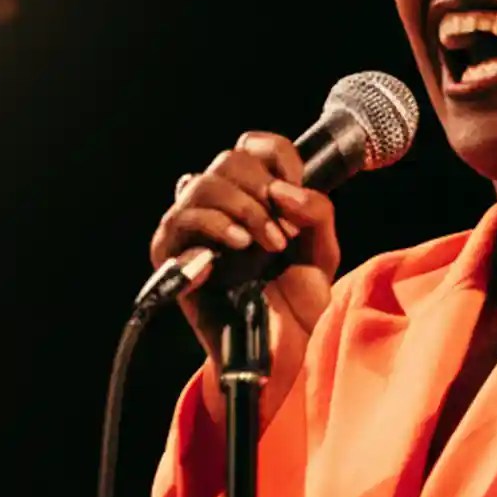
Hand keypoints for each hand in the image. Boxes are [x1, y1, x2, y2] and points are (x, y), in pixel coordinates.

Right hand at [150, 132, 339, 364]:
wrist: (284, 351)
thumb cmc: (298, 304)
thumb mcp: (324, 252)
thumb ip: (317, 211)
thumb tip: (282, 191)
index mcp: (257, 197)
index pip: (254, 145)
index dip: (279, 158)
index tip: (296, 193)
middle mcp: (222, 207)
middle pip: (228, 159)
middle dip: (262, 189)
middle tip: (284, 232)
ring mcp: (195, 230)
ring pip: (201, 183)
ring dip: (243, 209)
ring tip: (268, 244)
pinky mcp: (173, 256)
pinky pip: (179, 218)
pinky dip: (214, 224)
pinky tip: (239, 244)